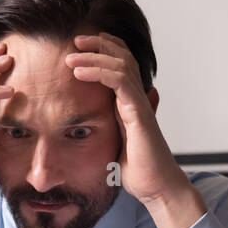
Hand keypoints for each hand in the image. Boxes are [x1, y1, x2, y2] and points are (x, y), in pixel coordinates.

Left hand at [65, 33, 202, 225]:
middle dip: (98, 44)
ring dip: (94, 55)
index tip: (79, 47)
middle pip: (122, 56)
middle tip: (75, 39)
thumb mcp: (113, 145)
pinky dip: (98, 72)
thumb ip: (105, 131)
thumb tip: (90, 127)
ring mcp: (139, 104)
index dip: (103, 50)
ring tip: (71, 55)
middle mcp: (137, 98)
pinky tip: (79, 72)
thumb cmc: (137, 171)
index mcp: (130, 103)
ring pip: (120, 64)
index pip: (120, 65)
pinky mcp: (139, 113)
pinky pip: (120, 82)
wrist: (156, 188)